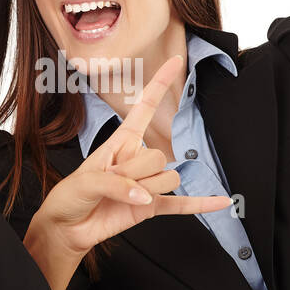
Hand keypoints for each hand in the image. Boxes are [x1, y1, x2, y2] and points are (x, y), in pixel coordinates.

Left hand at [31, 54, 231, 259]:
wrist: (68, 228)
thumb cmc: (70, 197)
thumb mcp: (86, 181)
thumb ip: (117, 184)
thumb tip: (146, 196)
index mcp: (121, 141)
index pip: (145, 107)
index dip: (159, 83)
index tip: (175, 60)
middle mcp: (137, 158)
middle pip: (159, 156)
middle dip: (137, 173)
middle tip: (113, 185)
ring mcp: (147, 183)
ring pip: (169, 179)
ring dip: (148, 191)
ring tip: (125, 198)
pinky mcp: (151, 207)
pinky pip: (182, 205)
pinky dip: (201, 204)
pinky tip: (221, 202)